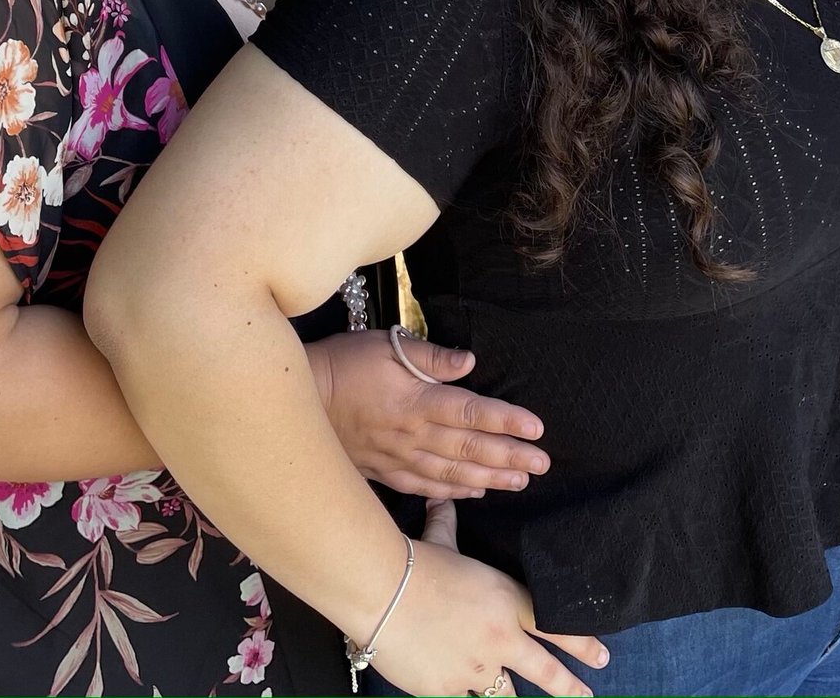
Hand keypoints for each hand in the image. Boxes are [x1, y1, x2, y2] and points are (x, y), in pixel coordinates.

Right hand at [308, 331, 550, 499]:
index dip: (507, 422)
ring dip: (489, 479)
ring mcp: (398, 458)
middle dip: (509, 458)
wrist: (296, 402)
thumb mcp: (385, 346)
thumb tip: (469, 363)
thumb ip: (431, 357)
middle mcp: (413, 436)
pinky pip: (424, 486)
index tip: (537, 429)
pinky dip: (452, 492)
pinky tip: (473, 493)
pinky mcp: (382, 471)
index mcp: (418, 402)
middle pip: (470, 449)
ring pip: (452, 474)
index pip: (473, 412)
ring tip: (519, 482)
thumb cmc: (343, 365)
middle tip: (543, 465)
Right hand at [373, 498, 607, 697]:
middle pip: (546, 670)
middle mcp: (500, 639)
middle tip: (587, 697)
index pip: (556, 625)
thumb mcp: (442, 541)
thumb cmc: (415, 562)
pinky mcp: (447, 688)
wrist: (385, 591)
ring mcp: (475, 668)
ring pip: (507, 697)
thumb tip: (442, 500)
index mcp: (507, 601)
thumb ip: (448, 523)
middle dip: (569, 687)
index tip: (602, 656)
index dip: (583, 644)